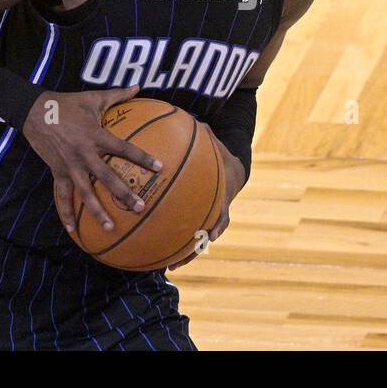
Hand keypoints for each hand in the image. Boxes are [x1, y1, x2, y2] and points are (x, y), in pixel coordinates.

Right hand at [22, 84, 161, 234]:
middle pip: (107, 177)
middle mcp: (84, 153)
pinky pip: (62, 196)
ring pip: (85, 192)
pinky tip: (73, 231)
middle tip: (140, 206)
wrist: (34, 111)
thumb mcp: (93, 98)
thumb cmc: (67, 104)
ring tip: (110, 227)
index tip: (160, 168)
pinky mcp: (57, 172)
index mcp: (96, 135)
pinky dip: (66, 214)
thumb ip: (118, 95)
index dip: (142, 158)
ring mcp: (70, 165)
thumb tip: (138, 86)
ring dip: (97, 210)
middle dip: (124, 193)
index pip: (124, 149)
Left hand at [167, 122, 244, 270]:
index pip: (221, 214)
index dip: (216, 226)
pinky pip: (185, 232)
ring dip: (184, 255)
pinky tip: (154, 247)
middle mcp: (214, 213)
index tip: (209, 237)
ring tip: (169, 267)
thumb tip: (197, 121)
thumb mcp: (215, 144)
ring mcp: (207, 219)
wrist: (232, 170)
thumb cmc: (219, 155)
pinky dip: (173, 242)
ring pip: (196, 242)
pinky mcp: (197, 219)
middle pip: (205, 237)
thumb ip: (206, 135)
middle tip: (179, 262)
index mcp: (220, 197)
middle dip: (193, 250)